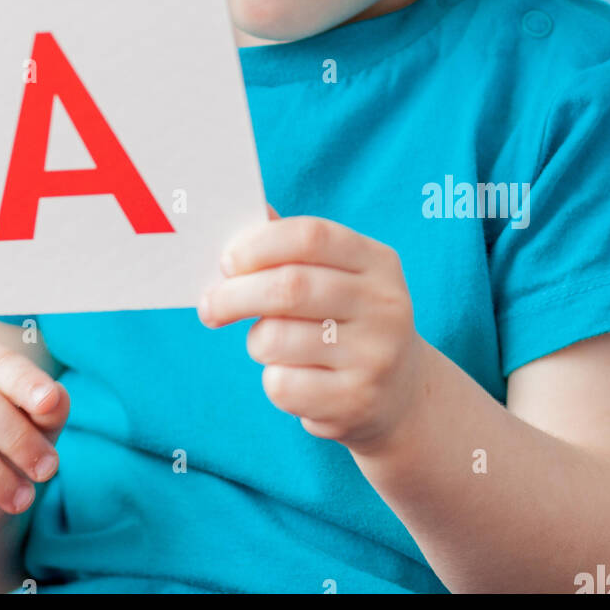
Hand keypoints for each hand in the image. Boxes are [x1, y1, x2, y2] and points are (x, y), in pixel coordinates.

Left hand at [197, 205, 424, 454]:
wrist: (399, 395)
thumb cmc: (345, 321)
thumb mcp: (337, 277)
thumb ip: (292, 246)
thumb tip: (244, 209)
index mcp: (377, 262)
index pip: (311, 236)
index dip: (259, 244)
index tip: (227, 262)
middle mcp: (384, 306)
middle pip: (289, 287)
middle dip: (234, 295)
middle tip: (209, 306)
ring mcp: (375, 356)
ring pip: (277, 339)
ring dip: (256, 341)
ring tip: (270, 345)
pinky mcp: (356, 401)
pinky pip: (282, 386)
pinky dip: (273, 381)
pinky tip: (295, 379)